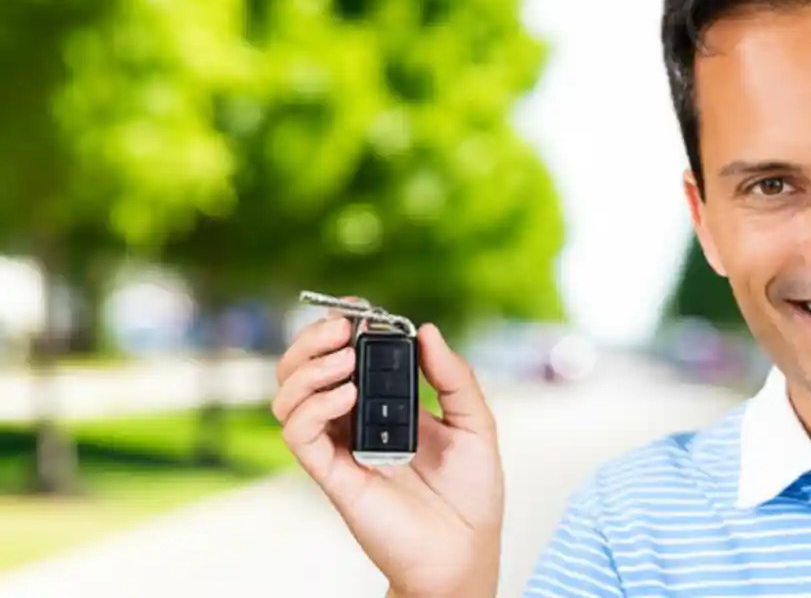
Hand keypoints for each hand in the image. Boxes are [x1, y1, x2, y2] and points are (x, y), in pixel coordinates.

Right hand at [273, 313, 502, 597]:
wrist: (466, 552)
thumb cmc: (472, 494)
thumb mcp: (477, 424)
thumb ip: (454, 378)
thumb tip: (428, 331)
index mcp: (385, 405)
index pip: (343, 356)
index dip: (340, 326)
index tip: (354, 306)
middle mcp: (354, 423)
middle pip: (303, 370)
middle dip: (312, 340)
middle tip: (340, 328)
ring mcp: (340, 448)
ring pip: (287, 397)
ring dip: (307, 369)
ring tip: (343, 362)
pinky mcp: (333, 476)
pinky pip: (299, 436)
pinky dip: (312, 407)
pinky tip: (346, 396)